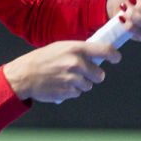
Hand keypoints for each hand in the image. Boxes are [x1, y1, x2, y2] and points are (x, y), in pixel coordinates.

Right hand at [3, 41, 120, 103]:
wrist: (24, 75)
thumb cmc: (43, 59)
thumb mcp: (61, 47)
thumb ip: (79, 51)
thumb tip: (97, 55)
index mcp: (76, 49)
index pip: (104, 51)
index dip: (114, 55)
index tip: (116, 58)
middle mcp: (76, 63)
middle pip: (99, 74)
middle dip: (93, 75)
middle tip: (82, 72)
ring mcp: (73, 79)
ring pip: (88, 85)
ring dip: (81, 83)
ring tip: (65, 77)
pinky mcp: (68, 92)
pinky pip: (78, 93)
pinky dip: (72, 90)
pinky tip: (60, 84)